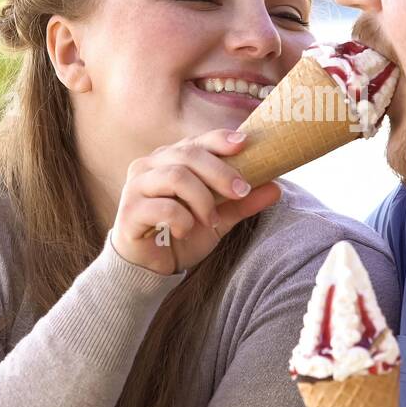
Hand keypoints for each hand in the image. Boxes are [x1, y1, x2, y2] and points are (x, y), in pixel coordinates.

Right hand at [112, 129, 280, 275]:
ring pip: (176, 177)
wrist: (150, 267)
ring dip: (202, 200)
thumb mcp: (219, 218)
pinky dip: (182, 219)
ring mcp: (136, 186)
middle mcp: (150, 165)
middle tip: (241, 192)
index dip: (220, 139)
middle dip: (220, 172)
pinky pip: (162, 206)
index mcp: (170, 159)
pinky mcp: (129, 211)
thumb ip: (242, 203)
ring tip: (211, 220)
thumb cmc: (182, 234)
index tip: (245, 144)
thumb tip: (276, 188)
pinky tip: (186, 231)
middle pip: (188, 154)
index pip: (197, 140)